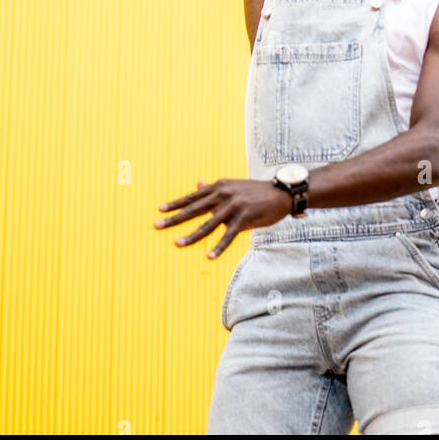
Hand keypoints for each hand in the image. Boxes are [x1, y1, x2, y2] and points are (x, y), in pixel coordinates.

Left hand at [154, 178, 291, 257]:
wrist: (281, 193)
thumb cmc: (255, 192)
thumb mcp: (233, 186)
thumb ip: (214, 188)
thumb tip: (197, 183)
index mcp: (219, 186)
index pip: (193, 197)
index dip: (176, 204)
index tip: (160, 210)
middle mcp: (223, 194)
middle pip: (194, 209)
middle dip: (174, 218)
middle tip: (157, 225)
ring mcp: (234, 206)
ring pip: (208, 224)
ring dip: (192, 235)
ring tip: (177, 243)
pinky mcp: (245, 218)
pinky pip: (228, 235)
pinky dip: (219, 246)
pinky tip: (209, 256)